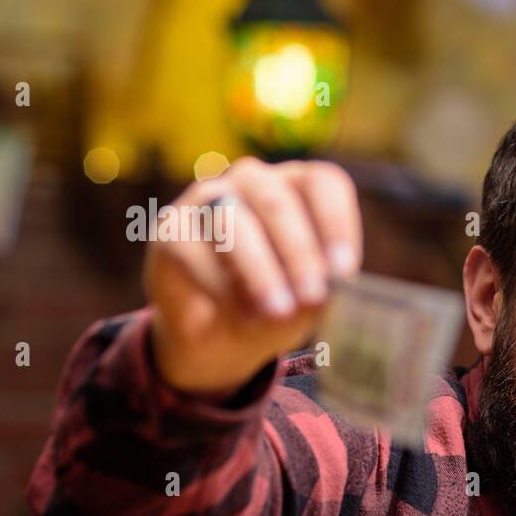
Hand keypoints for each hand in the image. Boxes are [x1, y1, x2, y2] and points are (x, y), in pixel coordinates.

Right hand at [145, 157, 362, 395]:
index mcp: (298, 187)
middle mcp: (253, 181)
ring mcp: (207, 198)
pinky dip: (221, 287)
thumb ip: (320, 288)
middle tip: (312, 296)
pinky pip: (194, 251)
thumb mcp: (307, 302)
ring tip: (278, 310)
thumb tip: (326, 285)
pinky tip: (239, 315)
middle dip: (299, 253)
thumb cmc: (276, 304)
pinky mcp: (172, 228)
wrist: (218, 335)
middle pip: (278, 203)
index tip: (343, 269)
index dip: (336, 222)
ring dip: (260, 270)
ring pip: (233, 222)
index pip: (323, 183)